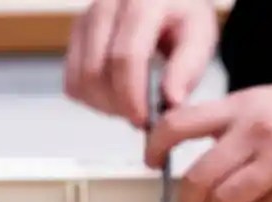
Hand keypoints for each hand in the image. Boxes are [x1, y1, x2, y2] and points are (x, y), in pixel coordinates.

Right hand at [64, 0, 216, 126]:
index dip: (132, 95)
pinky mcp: (76, 32)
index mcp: (142, 2)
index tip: (143, 119)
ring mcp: (87, 17)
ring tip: (129, 105)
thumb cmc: (182, 16)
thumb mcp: (199, 36)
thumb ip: (188, 68)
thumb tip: (171, 102)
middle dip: (117, 104)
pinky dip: (90, 98)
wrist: (167, 0)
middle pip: (96, 70)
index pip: (126, 57)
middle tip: (139, 116)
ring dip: (103, 104)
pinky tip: (114, 95)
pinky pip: (71, 80)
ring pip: (80, 78)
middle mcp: (107, 4)